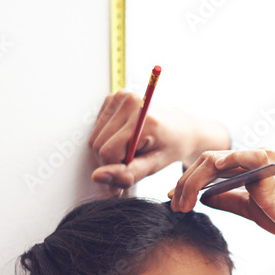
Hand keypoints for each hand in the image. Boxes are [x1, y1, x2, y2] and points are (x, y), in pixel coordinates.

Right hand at [87, 91, 228, 192]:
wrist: (179, 127)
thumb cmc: (170, 147)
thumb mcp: (155, 166)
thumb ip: (127, 174)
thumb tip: (97, 177)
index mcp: (143, 120)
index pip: (108, 153)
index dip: (114, 170)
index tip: (126, 176)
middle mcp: (129, 102)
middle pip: (98, 145)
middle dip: (110, 162)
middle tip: (130, 164)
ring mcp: (119, 97)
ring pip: (94, 138)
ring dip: (108, 152)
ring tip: (129, 153)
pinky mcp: (112, 98)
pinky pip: (97, 129)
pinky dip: (107, 140)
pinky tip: (124, 141)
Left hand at [169, 148, 274, 252]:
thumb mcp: (252, 209)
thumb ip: (229, 200)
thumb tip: (204, 198)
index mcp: (255, 163)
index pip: (215, 166)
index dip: (190, 181)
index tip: (175, 200)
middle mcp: (256, 155)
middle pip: (208, 160)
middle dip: (184, 182)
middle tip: (172, 205)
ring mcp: (259, 158)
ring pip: (210, 160)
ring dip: (189, 182)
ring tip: (179, 205)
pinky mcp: (262, 166)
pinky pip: (224, 164)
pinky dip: (204, 177)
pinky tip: (194, 195)